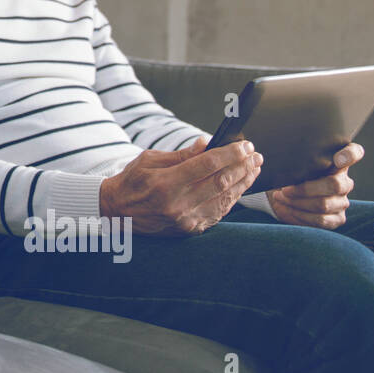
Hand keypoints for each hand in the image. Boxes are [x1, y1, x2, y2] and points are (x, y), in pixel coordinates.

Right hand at [99, 135, 262, 235]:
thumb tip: (207, 143)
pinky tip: (240, 187)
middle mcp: (177, 203)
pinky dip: (232, 198)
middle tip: (256, 155)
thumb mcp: (149, 160)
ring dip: (243, 182)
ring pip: (224, 198)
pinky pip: (218, 212)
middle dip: (243, 166)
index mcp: (165, 183)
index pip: (207, 164)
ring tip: (254, 169)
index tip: (245, 145)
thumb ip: (181, 154)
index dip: (230, 154)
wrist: (117, 212)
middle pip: (220, 181)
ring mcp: (185, 219)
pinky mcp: (189, 229)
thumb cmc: (132, 181)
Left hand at [265, 143, 360, 229]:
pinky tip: (288, 208)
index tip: (337, 159)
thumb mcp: (290, 164)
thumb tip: (280, 159)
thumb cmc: (288, 175)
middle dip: (305, 189)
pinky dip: (300, 215)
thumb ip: (294, 158)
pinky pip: (321, 220)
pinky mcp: (337, 218)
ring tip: (280, 198)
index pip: (354, 153)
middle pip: (334, 185)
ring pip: (324, 204)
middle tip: (285, 189)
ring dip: (297, 203)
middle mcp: (344, 181)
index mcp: (336, 162)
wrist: (282, 197)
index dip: (349, 156)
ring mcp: (342, 201)